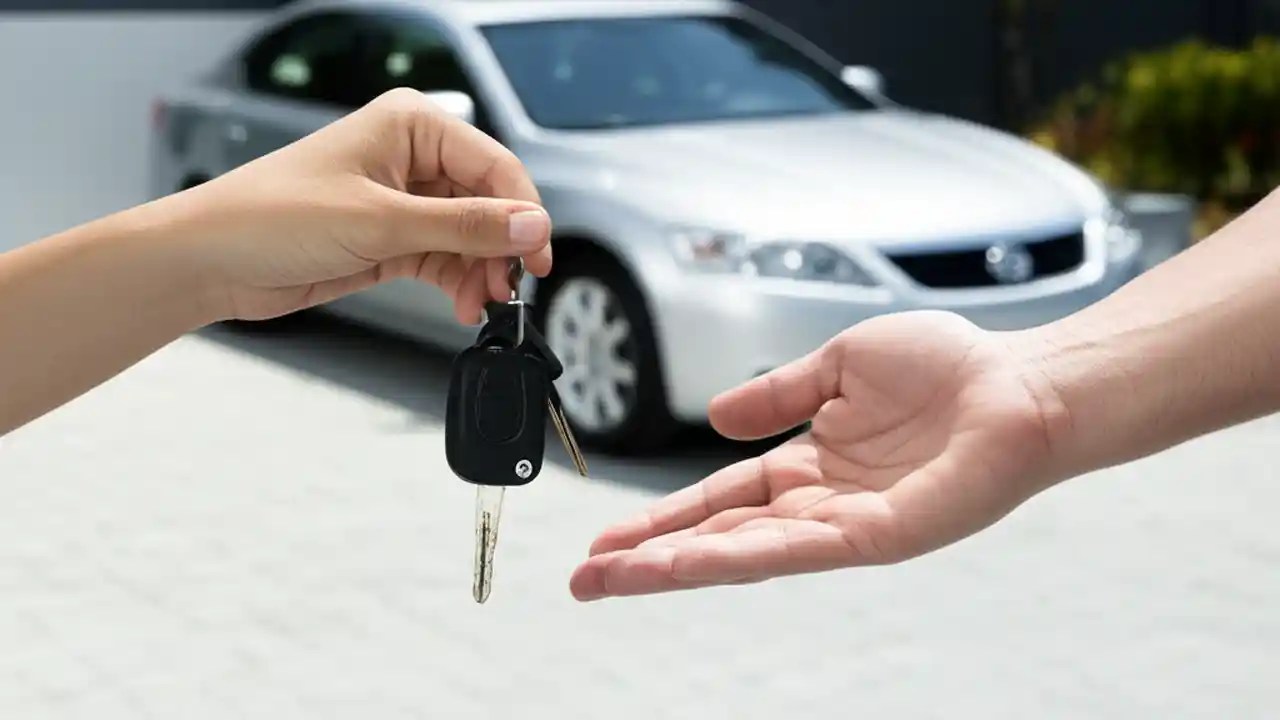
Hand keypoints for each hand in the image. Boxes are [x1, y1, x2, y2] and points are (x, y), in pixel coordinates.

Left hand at [178, 88, 551, 323]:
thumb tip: (531, 226)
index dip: (523, 212)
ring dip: (481, 272)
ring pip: (470, 236)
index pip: (494, 165)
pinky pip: (446, 259)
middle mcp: (411, 157)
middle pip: (488, 203)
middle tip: (508, 288)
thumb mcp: (380, 222)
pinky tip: (462, 305)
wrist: (211, 260)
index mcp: (411, 125)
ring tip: (479, 304)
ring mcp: (402, 200)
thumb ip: (463, 226)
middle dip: (500, 249)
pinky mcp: (391, 239)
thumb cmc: (271, 216)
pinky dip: (459, 283)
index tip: (537, 256)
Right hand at [571, 311, 1069, 599]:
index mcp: (808, 464)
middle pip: (716, 537)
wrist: (1022, 382)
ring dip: (672, 567)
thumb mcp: (839, 365)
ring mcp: (845, 525)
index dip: (661, 518)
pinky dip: (732, 557)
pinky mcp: (877, 535)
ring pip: (742, 552)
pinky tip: (682, 564)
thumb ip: (778, 395)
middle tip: (583, 578)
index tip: (606, 537)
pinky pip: (793, 549)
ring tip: (609, 580)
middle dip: (647, 559)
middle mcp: (819, 503)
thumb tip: (716, 418)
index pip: (718, 500)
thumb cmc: (949, 368)